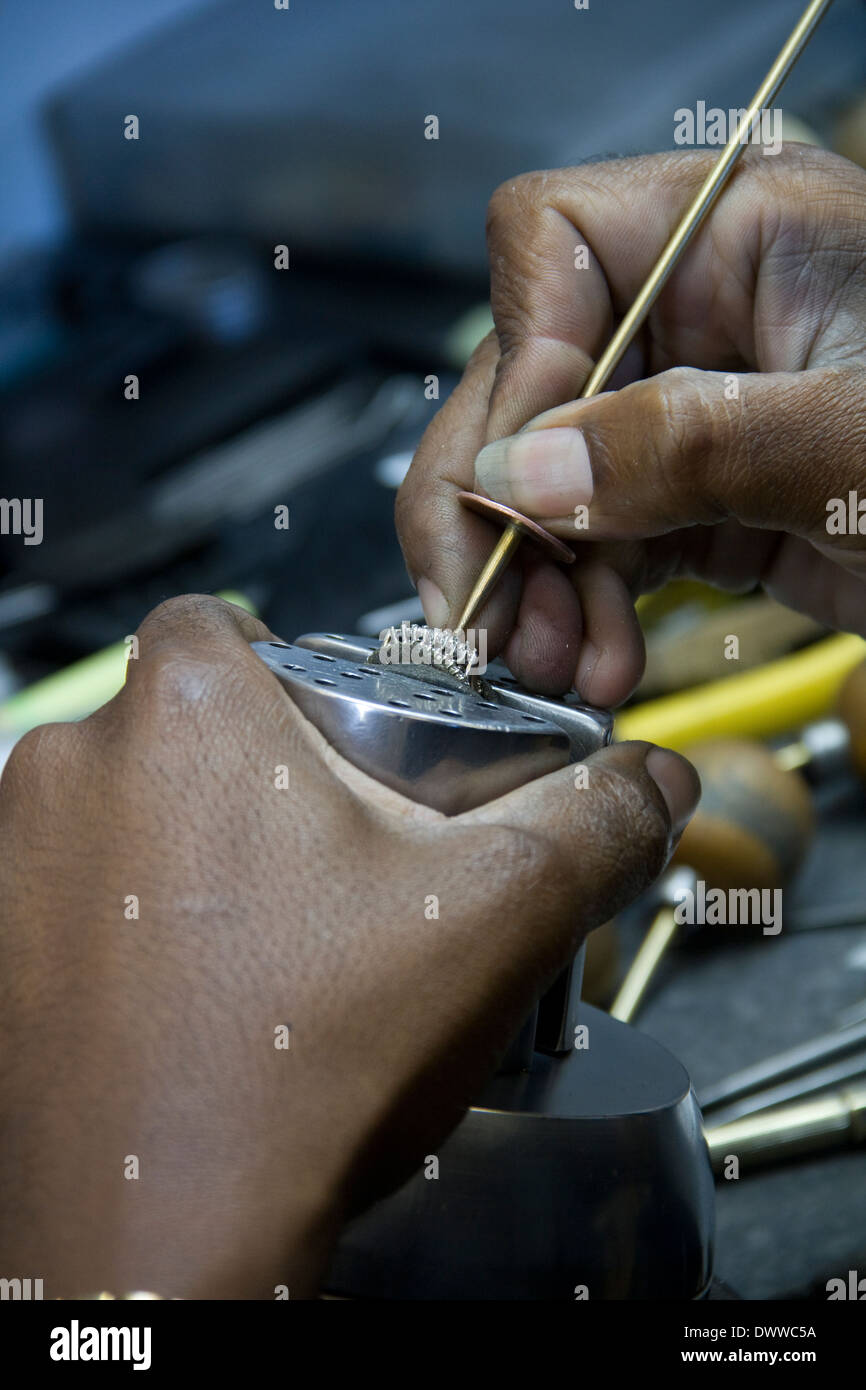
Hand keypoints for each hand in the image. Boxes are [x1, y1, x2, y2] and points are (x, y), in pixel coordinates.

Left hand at [0, 595, 696, 1297]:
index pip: (228, 621)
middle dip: (258, 771)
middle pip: (186, 721)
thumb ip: (592, 825)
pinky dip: (133, 915)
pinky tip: (201, 988)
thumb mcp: (495, 921)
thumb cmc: (298, 1073)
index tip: (344, 753)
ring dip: (194, 846)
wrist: (163, 1242)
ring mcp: (15, 857)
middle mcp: (72, 763)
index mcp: (186, 711)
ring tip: (273, 938)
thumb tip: (652, 782)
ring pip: (130, 805)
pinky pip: (77, 887)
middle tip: (333, 864)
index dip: (297, 680)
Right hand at [396, 145, 865, 703]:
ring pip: (545, 483)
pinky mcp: (703, 505)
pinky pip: (598, 551)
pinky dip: (580, 614)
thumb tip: (529, 474)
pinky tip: (594, 666)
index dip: (520, 362)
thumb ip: (696, 444)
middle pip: (525, 382)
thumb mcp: (864, 445)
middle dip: (496, 511)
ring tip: (552, 667)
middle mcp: (700, 316)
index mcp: (745, 234)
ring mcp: (694, 417)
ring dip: (531, 584)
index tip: (521, 485)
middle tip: (479, 620)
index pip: (555, 246)